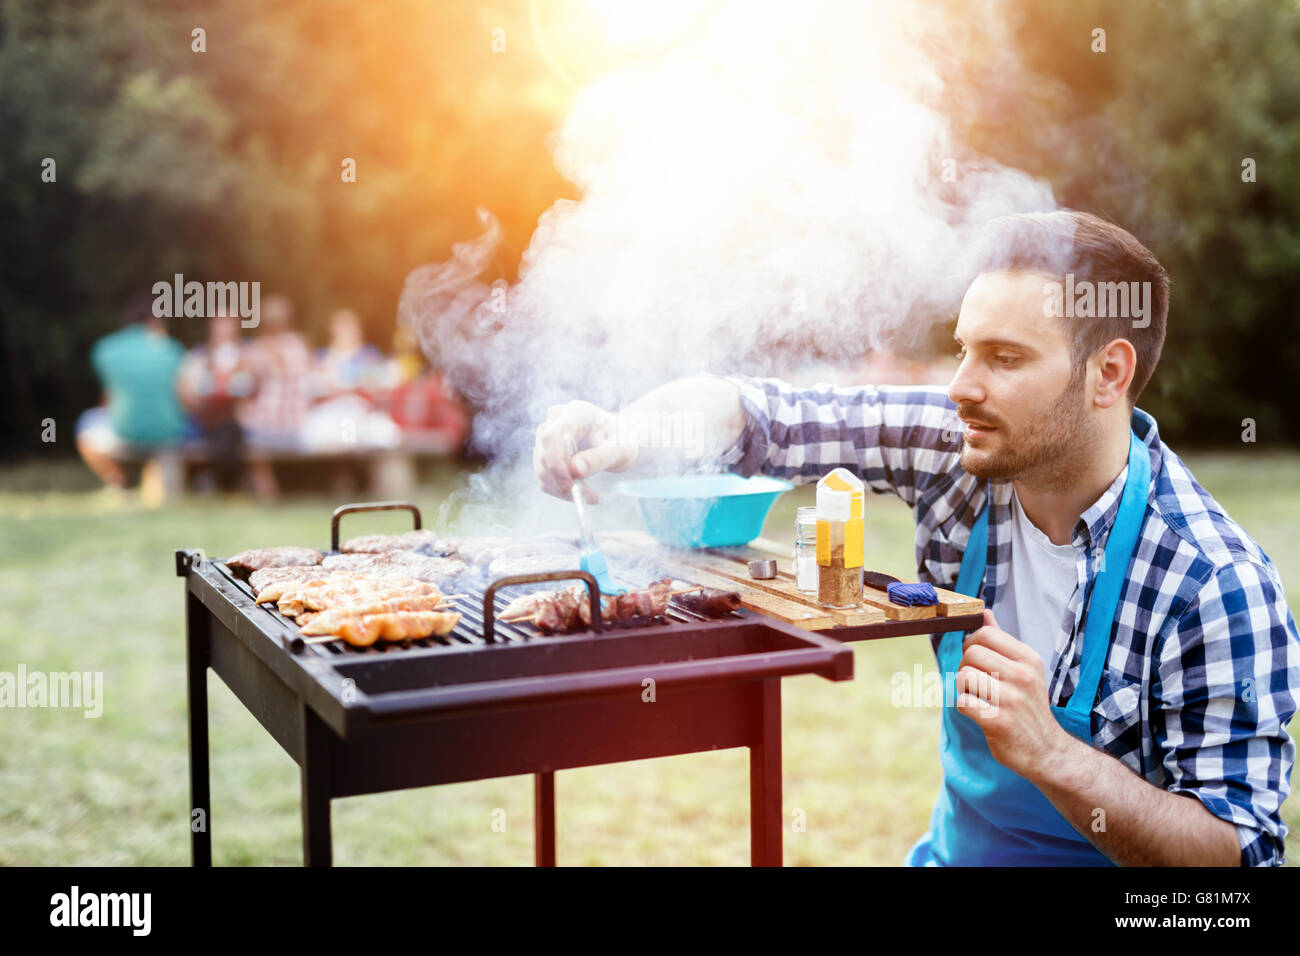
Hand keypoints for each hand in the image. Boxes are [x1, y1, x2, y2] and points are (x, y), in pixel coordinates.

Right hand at [533, 400, 635, 502]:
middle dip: (559, 479)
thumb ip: (598, 458)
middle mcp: (557, 419)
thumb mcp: (619, 451)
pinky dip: (558, 488)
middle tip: (584, 496)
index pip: (552, 436)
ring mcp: (548, 434)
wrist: (618, 441)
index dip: (555, 462)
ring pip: (541, 466)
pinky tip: (579, 493)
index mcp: (577, 413)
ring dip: (560, 487)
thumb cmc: (621, 441)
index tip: (569, 485)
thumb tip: (574, 470)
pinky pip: (543, 474)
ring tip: (589, 496)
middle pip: (544, 452)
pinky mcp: (545, 450)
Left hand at [955, 609, 1069, 778]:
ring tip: (980, 699)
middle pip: (970, 653)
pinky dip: (965, 707)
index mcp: (1028, 659)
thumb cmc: (1030, 707)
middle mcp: (1022, 676)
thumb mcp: (1025, 670)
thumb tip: (985, 612)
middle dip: (966, 667)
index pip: (985, 634)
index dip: (972, 644)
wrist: (1048, 751)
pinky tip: (980, 713)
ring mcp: (1011, 699)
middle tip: (978, 684)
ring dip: (964, 688)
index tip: (977, 661)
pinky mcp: (998, 722)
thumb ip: (1002, 641)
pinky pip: (962, 702)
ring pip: (964, 676)